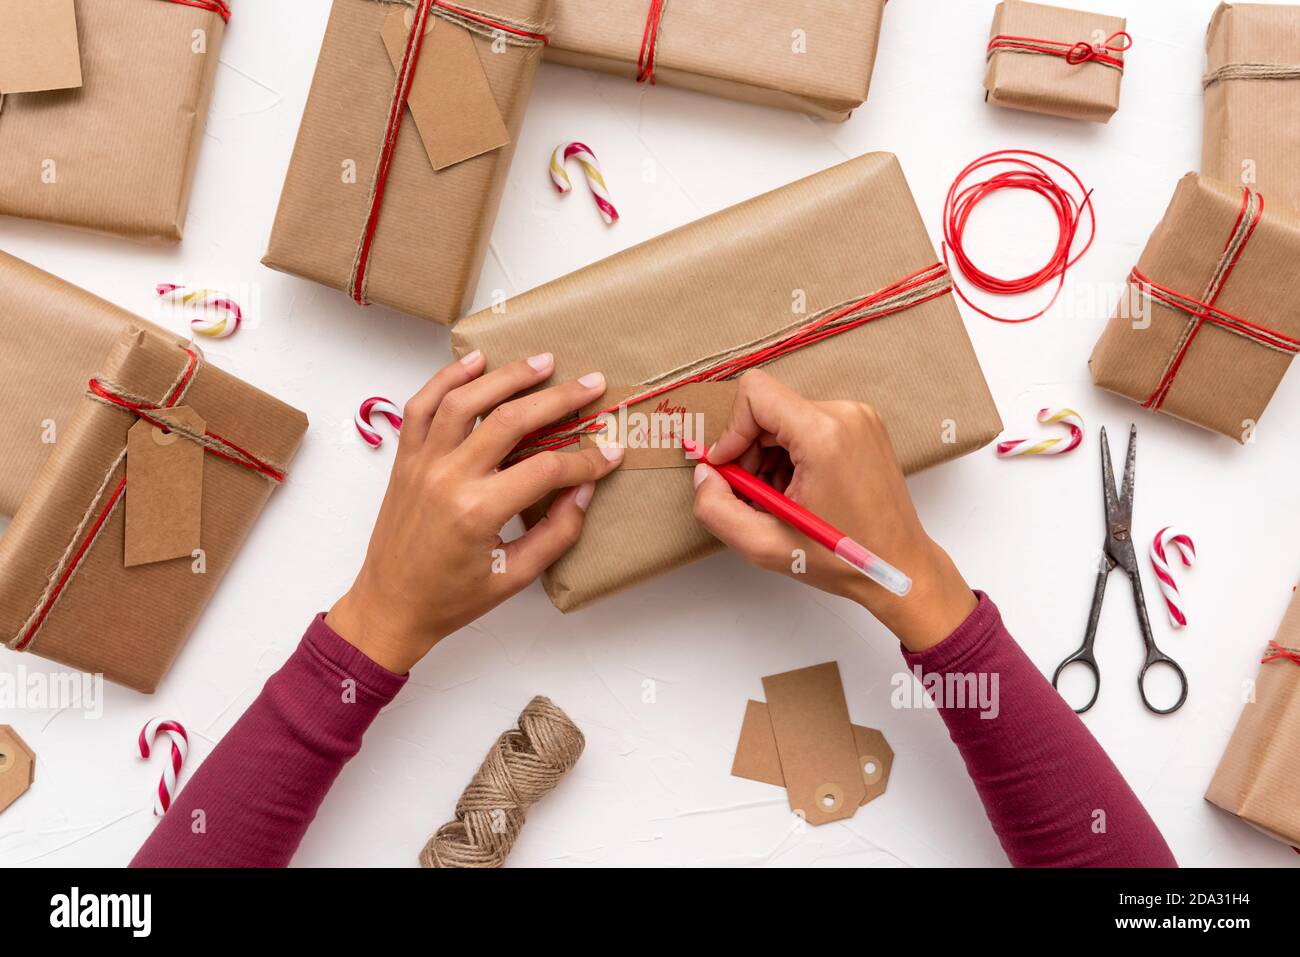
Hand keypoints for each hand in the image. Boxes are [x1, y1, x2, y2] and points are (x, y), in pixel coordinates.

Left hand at [327, 352, 623, 672]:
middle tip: (591, 384)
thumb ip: (556, 533)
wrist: (390, 606)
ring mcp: (423, 464)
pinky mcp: (405, 459)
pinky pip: (422, 406)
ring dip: (507, 376)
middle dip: (558, 399)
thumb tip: (585, 489)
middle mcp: (449, 478)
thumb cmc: (451, 599)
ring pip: (466, 401)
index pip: (547, 470)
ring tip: (542, 362)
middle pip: (511, 421)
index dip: (586, 460)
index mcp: (478, 512)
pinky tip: (476, 361)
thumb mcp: (514, 577)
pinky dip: (447, 378)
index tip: (611, 452)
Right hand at [691, 370, 975, 651]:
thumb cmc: (843, 558)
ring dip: (770, 455)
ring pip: (786, 417)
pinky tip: (799, 489)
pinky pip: (808, 423)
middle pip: (769, 408)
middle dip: (749, 450)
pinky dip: (792, 453)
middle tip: (755, 494)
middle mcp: (845, 414)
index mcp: (824, 435)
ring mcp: (859, 417)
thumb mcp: (764, 545)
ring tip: (781, 497)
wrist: (900, 567)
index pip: (756, 393)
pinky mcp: (863, 425)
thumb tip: (703, 473)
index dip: (731, 430)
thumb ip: (716, 508)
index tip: (729, 468)